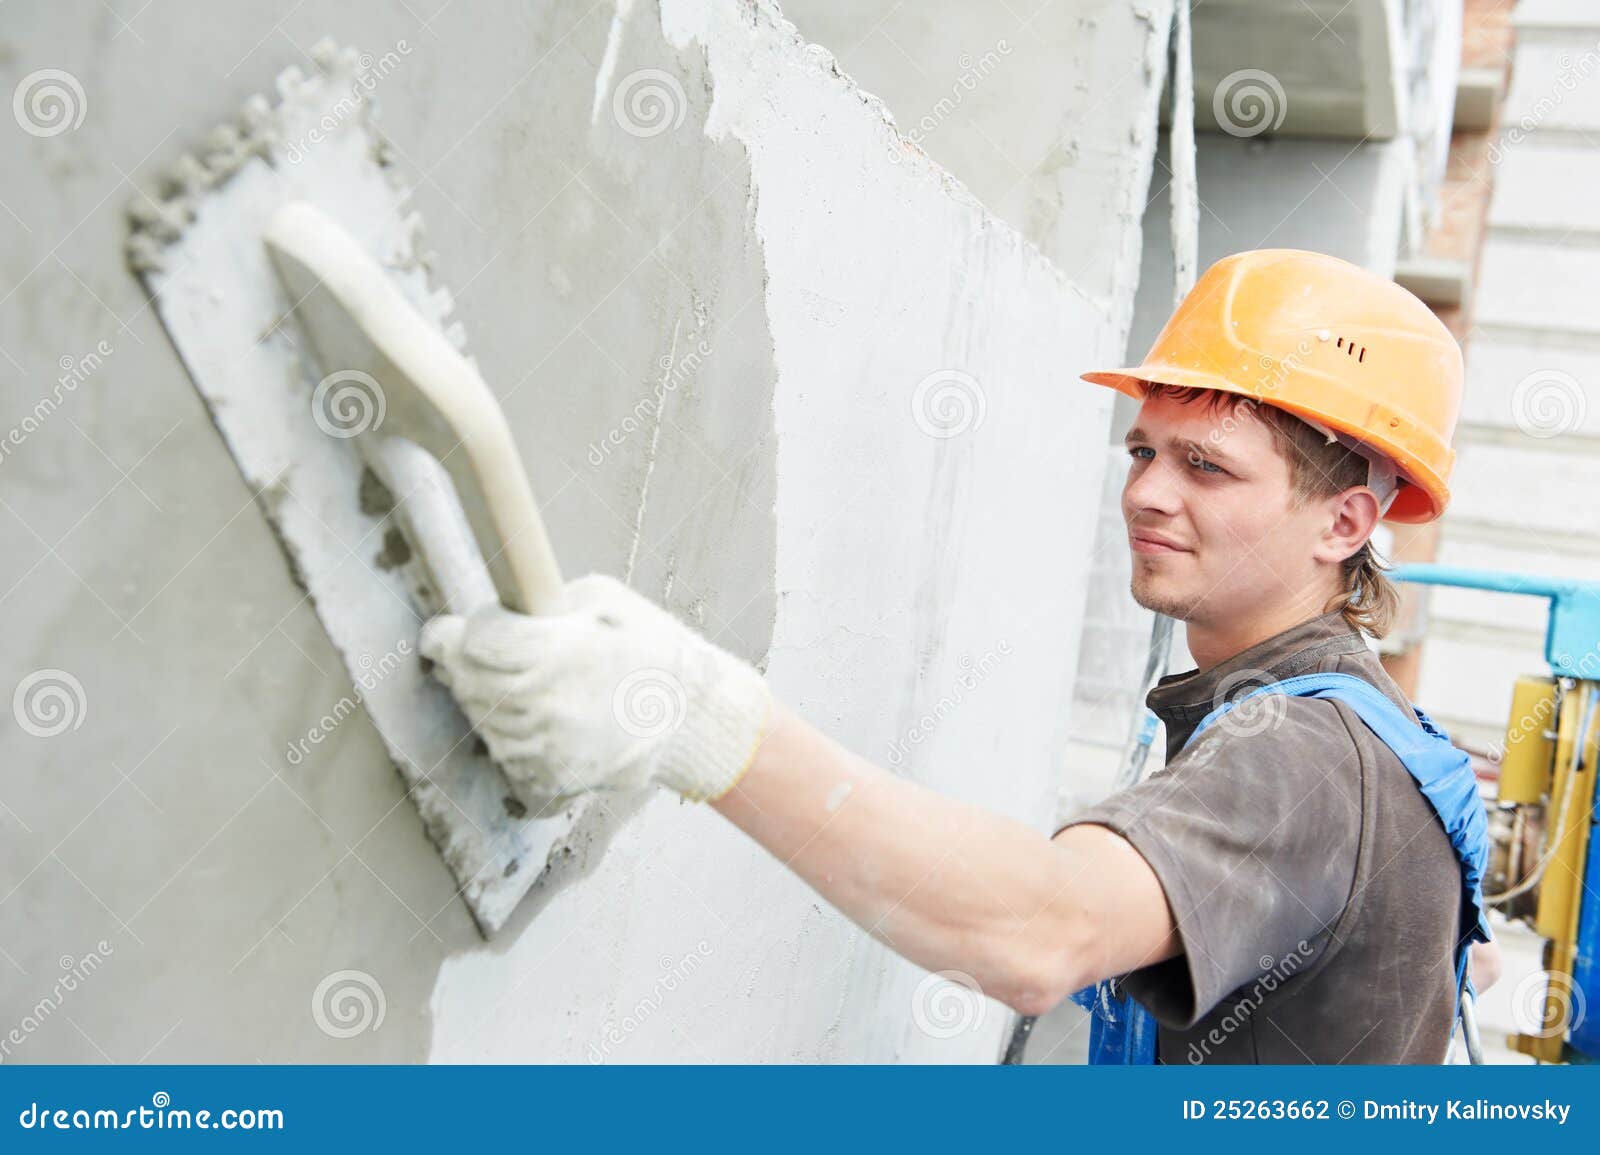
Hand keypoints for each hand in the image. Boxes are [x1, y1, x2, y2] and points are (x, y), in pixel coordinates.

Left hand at [417, 574, 771, 804]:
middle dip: (466, 663)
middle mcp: (544, 705)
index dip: (453, 632)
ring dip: (489, 701)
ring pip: (479, 721)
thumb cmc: (651, 650)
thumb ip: (543, 602)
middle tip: (489, 654)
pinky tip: (540, 722)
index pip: (468, 643)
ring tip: (530, 687)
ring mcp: (544, 749)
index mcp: (556, 652)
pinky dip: (511, 739)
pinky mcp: (550, 780)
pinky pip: (502, 758)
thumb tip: (492, 613)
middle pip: (464, 682)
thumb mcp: (604, 599)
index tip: (452, 629)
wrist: (693, 717)